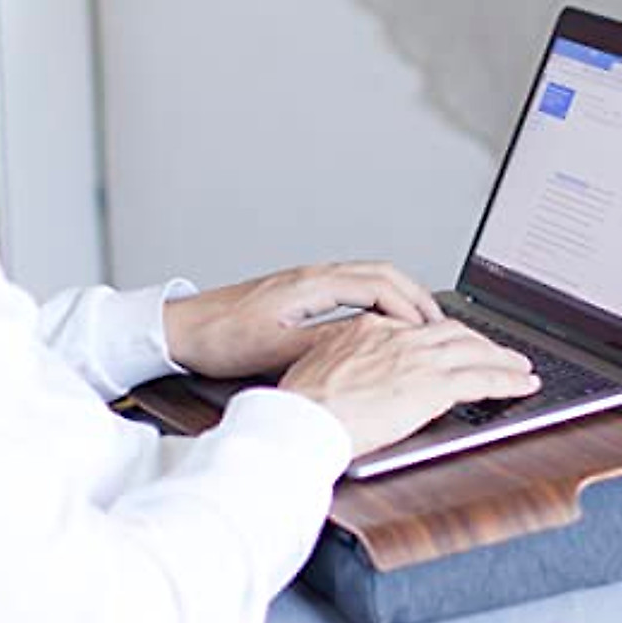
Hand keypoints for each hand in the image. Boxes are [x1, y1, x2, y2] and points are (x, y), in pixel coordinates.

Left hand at [163, 261, 443, 378]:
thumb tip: (367, 343)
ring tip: (421, 324)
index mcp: (311, 285)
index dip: (408, 308)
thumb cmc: (220, 338)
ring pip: (370, 277)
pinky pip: (355, 286)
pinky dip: (380, 300)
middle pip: (382, 273)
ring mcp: (308, 281)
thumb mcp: (276, 349)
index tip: (428, 331)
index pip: (377, 285)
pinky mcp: (301, 292)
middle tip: (440, 324)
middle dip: (416, 296)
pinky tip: (384, 323)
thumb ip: (324, 343)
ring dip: (400, 297)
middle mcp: (314, 276)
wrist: (182, 328)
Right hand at [279, 315, 540, 458]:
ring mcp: (420, 359)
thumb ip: (345, 365)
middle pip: (454, 332)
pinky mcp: (435, 385)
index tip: (453, 345)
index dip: (442, 338)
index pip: (417, 329)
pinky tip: (523, 384)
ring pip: (476, 352)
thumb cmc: (302, 406)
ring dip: (504, 359)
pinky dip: (509, 381)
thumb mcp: (319, 369)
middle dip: (481, 342)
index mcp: (370, 328)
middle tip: (499, 351)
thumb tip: (352, 378)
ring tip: (522, 366)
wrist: (303, 418)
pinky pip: (484, 379)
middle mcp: (400, 336)